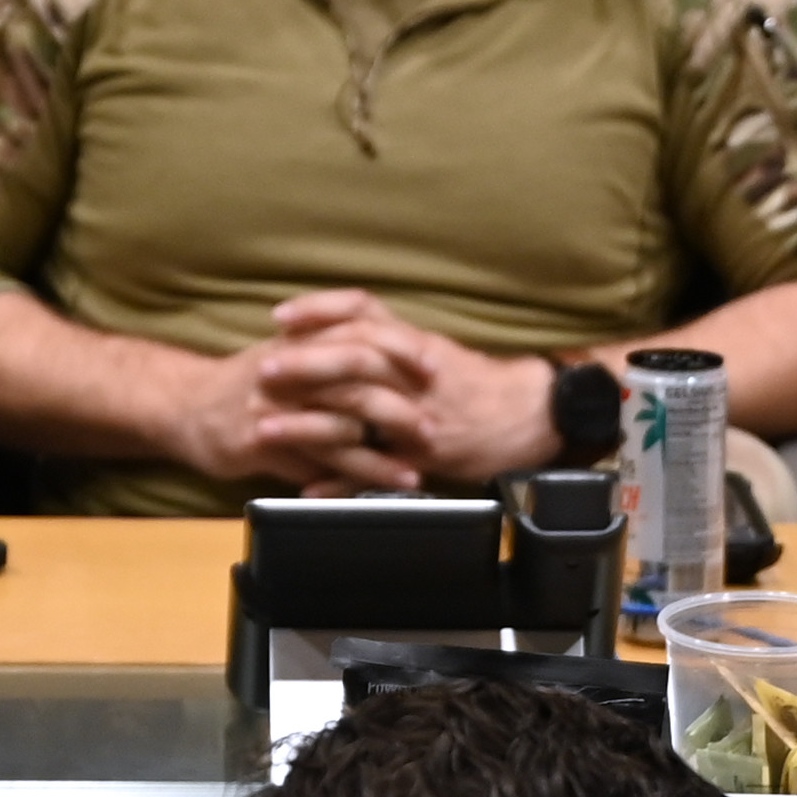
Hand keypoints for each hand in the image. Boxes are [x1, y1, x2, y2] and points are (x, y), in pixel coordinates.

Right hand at [157, 322, 429, 492]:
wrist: (183, 405)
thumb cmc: (244, 384)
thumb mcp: (286, 354)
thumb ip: (329, 353)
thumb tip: (386, 366)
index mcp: (301, 340)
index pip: (360, 333)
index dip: (400, 349)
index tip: (434, 366)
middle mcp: (291, 367)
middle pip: (357, 379)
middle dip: (401, 404)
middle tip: (432, 425)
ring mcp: (276, 403)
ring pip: (341, 424)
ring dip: (382, 450)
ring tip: (414, 468)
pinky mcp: (262, 439)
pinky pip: (315, 460)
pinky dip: (349, 475)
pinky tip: (371, 488)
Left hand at [267, 291, 560, 487]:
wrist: (533, 414)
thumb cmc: (483, 386)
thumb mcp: (438, 354)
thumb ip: (395, 346)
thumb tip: (351, 334)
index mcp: (415, 344)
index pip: (362, 312)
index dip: (319, 310)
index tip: (280, 316)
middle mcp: (414, 373)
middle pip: (352, 356)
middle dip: (303, 362)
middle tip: (263, 369)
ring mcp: (419, 413)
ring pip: (357, 410)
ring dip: (307, 420)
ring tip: (267, 428)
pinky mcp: (426, 453)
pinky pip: (377, 465)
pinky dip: (340, 477)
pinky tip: (308, 485)